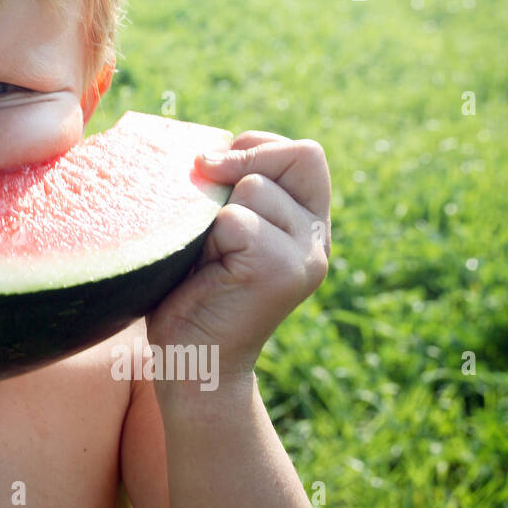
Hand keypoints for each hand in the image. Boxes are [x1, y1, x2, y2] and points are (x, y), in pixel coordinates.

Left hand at [145, 131, 331, 381]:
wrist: (193, 359)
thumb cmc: (191, 288)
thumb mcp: (214, 225)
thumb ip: (226, 188)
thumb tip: (206, 152)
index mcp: (307, 223)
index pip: (306, 154)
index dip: (258, 148)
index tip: (217, 169)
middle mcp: (316, 238)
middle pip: (294, 157)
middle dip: (243, 165)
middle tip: (208, 202)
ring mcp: (304, 256)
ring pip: (255, 188)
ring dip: (215, 211)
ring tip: (206, 253)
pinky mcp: (281, 272)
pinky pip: (236, 221)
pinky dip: (208, 236)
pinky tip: (204, 269)